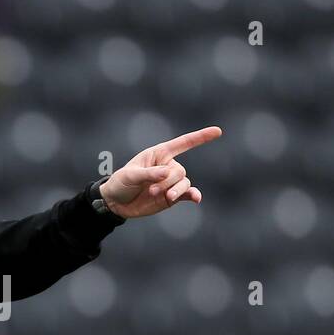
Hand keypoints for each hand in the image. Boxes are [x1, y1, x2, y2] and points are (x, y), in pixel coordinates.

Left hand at [98, 126, 221, 218]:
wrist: (116, 203)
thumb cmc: (121, 183)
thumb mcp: (130, 175)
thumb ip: (149, 174)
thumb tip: (167, 173)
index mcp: (158, 154)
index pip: (183, 143)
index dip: (200, 137)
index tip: (217, 131)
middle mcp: (167, 166)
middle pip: (179, 171)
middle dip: (167, 181)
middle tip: (150, 190)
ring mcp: (171, 182)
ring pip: (183, 183)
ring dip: (174, 190)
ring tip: (161, 196)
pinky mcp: (172, 197)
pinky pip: (186, 194)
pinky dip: (192, 195)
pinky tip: (196, 198)